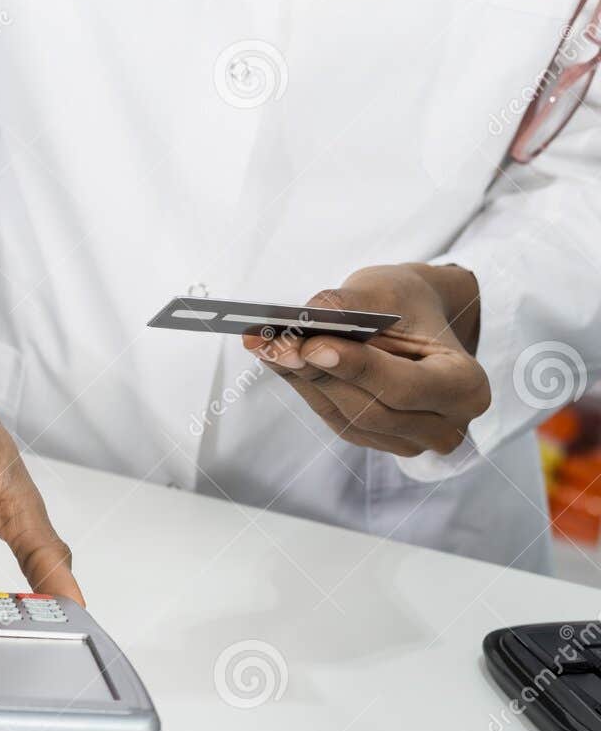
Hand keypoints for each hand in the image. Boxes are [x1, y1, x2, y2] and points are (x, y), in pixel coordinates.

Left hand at [244, 264, 490, 456]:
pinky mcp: (373, 440)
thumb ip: (352, 304)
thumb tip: (308, 315)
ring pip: (345, 417)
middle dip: (317, 374)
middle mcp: (443, 425)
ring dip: (300, 380)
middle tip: (271, 344)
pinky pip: (333, 416)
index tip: (312, 345)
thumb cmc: (407, 303)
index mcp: (466, 388)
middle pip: (370, 409)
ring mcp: (407, 440)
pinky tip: (275, 357)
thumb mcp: (388, 290)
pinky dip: (303, 385)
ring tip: (263, 345)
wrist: (413, 320)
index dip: (357, 368)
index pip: (405, 387)